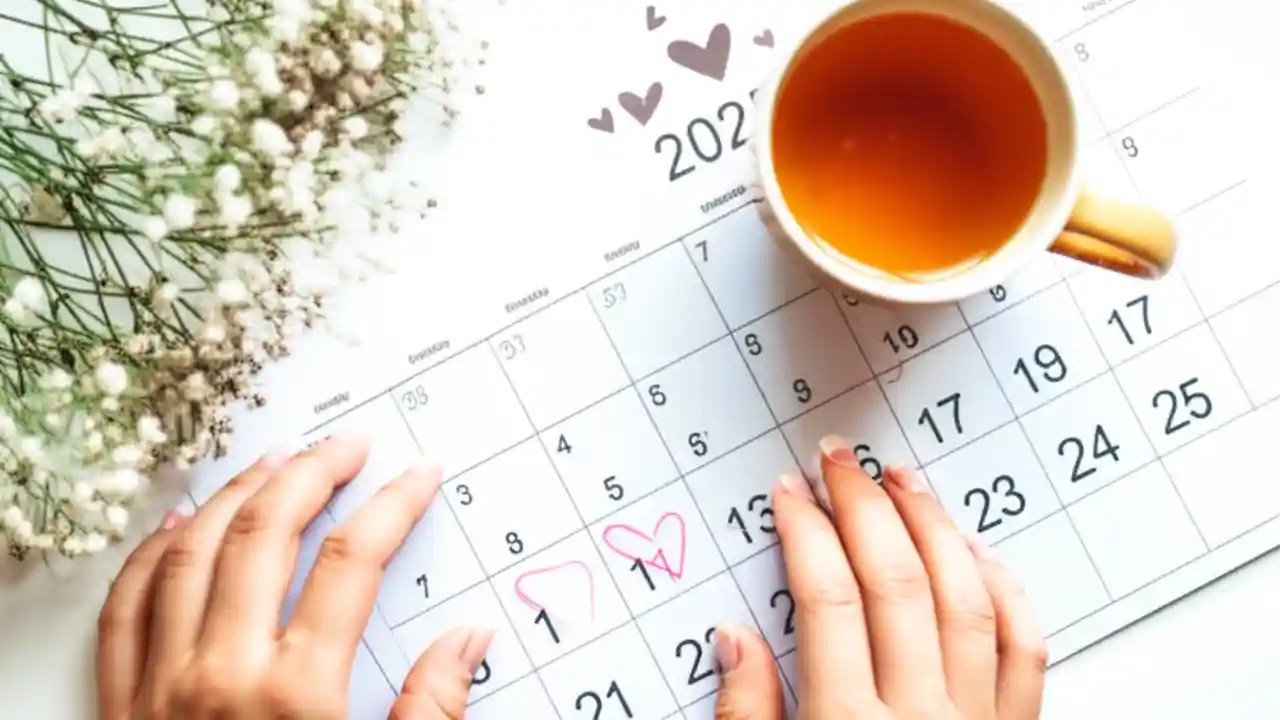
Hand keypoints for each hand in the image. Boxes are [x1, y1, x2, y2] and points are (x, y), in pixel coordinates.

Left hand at [96, 434, 489, 719]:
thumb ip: (430, 711)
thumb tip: (469, 641)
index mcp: (297, 693)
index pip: (352, 560)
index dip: (393, 504)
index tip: (420, 473)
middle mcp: (222, 673)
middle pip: (266, 531)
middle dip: (313, 471)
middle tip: (349, 442)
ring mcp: (160, 683)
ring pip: (192, 550)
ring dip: (238, 491)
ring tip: (277, 458)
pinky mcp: (120, 705)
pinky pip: (125, 602)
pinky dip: (151, 551)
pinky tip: (181, 521)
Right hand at [715, 435, 1046, 719]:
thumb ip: (749, 719)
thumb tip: (735, 640)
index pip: (830, 599)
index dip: (806, 531)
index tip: (789, 493)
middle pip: (897, 582)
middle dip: (864, 506)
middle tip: (839, 462)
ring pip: (967, 597)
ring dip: (933, 525)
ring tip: (903, 480)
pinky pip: (1027, 646)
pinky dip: (1004, 586)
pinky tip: (976, 550)